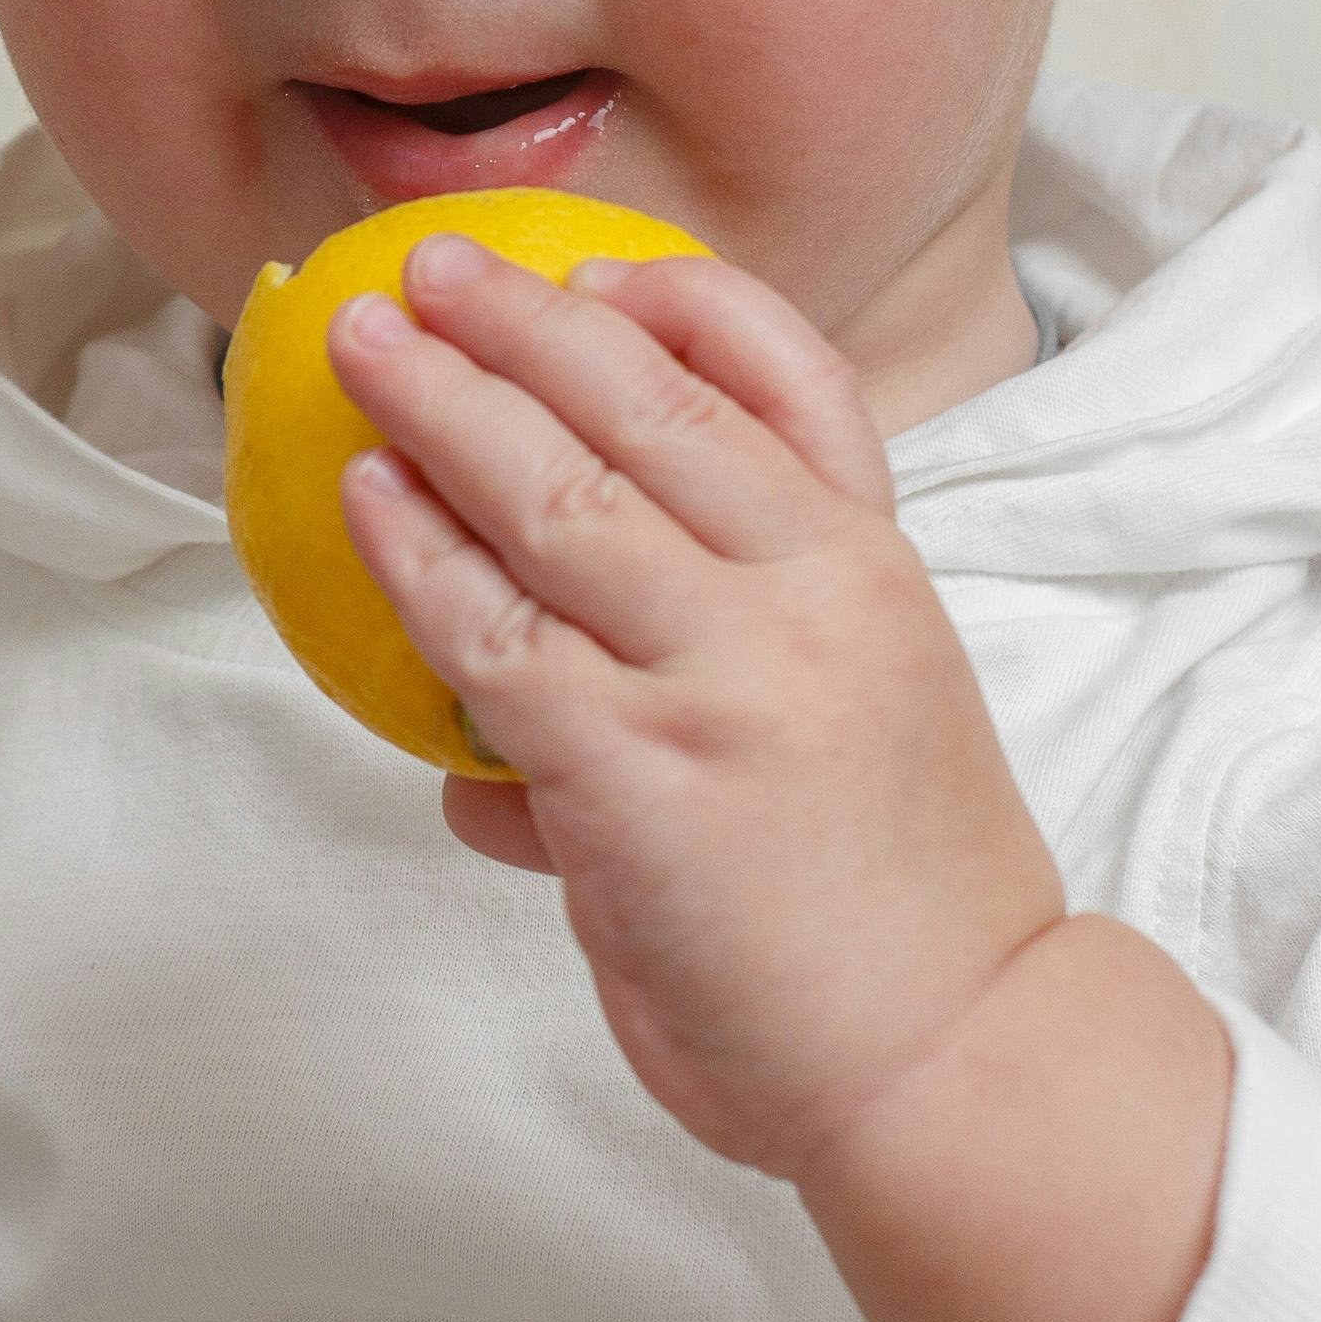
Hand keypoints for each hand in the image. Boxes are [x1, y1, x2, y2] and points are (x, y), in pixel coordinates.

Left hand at [330, 233, 1227, 1321]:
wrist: (960, 1057)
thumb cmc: (899, 925)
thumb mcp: (848, 750)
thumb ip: (688, 710)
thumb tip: (485, 771)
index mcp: (876, 568)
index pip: (792, 379)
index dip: (689, 304)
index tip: (605, 274)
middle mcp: (807, 590)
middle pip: (647, 401)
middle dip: (524, 317)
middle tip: (431, 264)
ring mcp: (718, 670)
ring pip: (549, 489)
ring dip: (438, 400)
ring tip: (359, 341)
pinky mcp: (629, 762)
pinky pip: (486, 629)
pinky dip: (409, 551)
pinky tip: (362, 501)